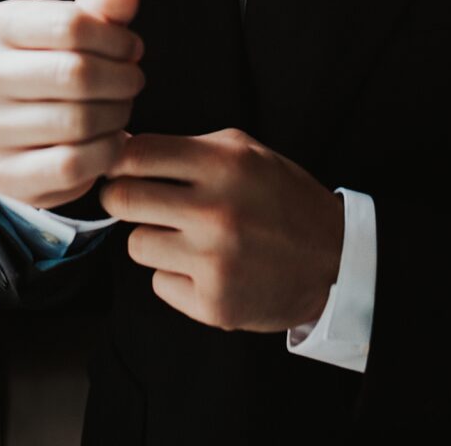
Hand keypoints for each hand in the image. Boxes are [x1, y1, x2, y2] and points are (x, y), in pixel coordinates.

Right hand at [0, 0, 144, 209]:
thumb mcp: (79, 30)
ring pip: (77, 120)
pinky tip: (111, 139)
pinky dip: (105, 152)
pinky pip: (72, 163)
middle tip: (133, 81)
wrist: (22, 130)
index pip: (71, 25)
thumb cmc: (55, 66)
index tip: (131, 48)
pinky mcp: (1, 173)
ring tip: (121, 107)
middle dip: (122, 78)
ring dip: (117, 114)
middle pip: (76, 73)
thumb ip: (104, 8)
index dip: (116, 39)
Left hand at [99, 128, 343, 332]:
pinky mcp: (214, 304)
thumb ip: (187, 147)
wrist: (334, 258)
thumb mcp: (244, 151)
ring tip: (186, 236)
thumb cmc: (280, 196)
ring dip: (153, 240)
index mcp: (222, 164)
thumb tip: (121, 147)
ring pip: (136, 244)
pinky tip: (206, 268)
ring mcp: (213, 261)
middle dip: (119, 197)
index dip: (117, 159)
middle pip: (122, 200)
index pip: (136, 155)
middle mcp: (215, 211)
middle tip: (132, 200)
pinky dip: (175, 276)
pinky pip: (159, 283)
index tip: (118, 166)